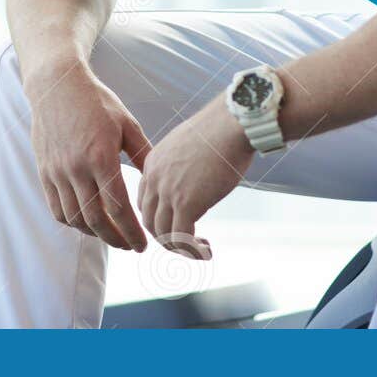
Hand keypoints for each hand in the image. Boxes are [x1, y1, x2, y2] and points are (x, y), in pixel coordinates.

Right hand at [26, 64, 151, 250]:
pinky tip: (87, 222)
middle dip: (116, 240)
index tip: (143, 243)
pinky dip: (73, 222)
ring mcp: (57, 171)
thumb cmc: (96, 102)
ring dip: (94, 234)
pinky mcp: (44, 172)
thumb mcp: (127, 124)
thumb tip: (161, 181)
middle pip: (95, 220)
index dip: (132, 231)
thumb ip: (144, 155)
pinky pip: (56, 208)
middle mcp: (76, 168)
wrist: (57, 85)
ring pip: (74, 218)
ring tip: (111, 235)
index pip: (117, 207)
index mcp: (101, 156)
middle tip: (130, 247)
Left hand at [137, 98, 254, 258]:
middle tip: (188, 243)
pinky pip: (181, 238)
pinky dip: (192, 251)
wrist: (231, 124)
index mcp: (153, 163)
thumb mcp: (189, 148)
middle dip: (166, 237)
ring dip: (180, 248)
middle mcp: (155, 178)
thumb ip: (182, 168)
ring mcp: (168, 191)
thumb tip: (194, 184)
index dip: (159, 218)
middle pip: (149, 220)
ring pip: (163, 234)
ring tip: (201, 250)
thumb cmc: (219, 132)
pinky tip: (207, 252)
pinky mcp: (187, 203)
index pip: (145, 201)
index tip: (178, 225)